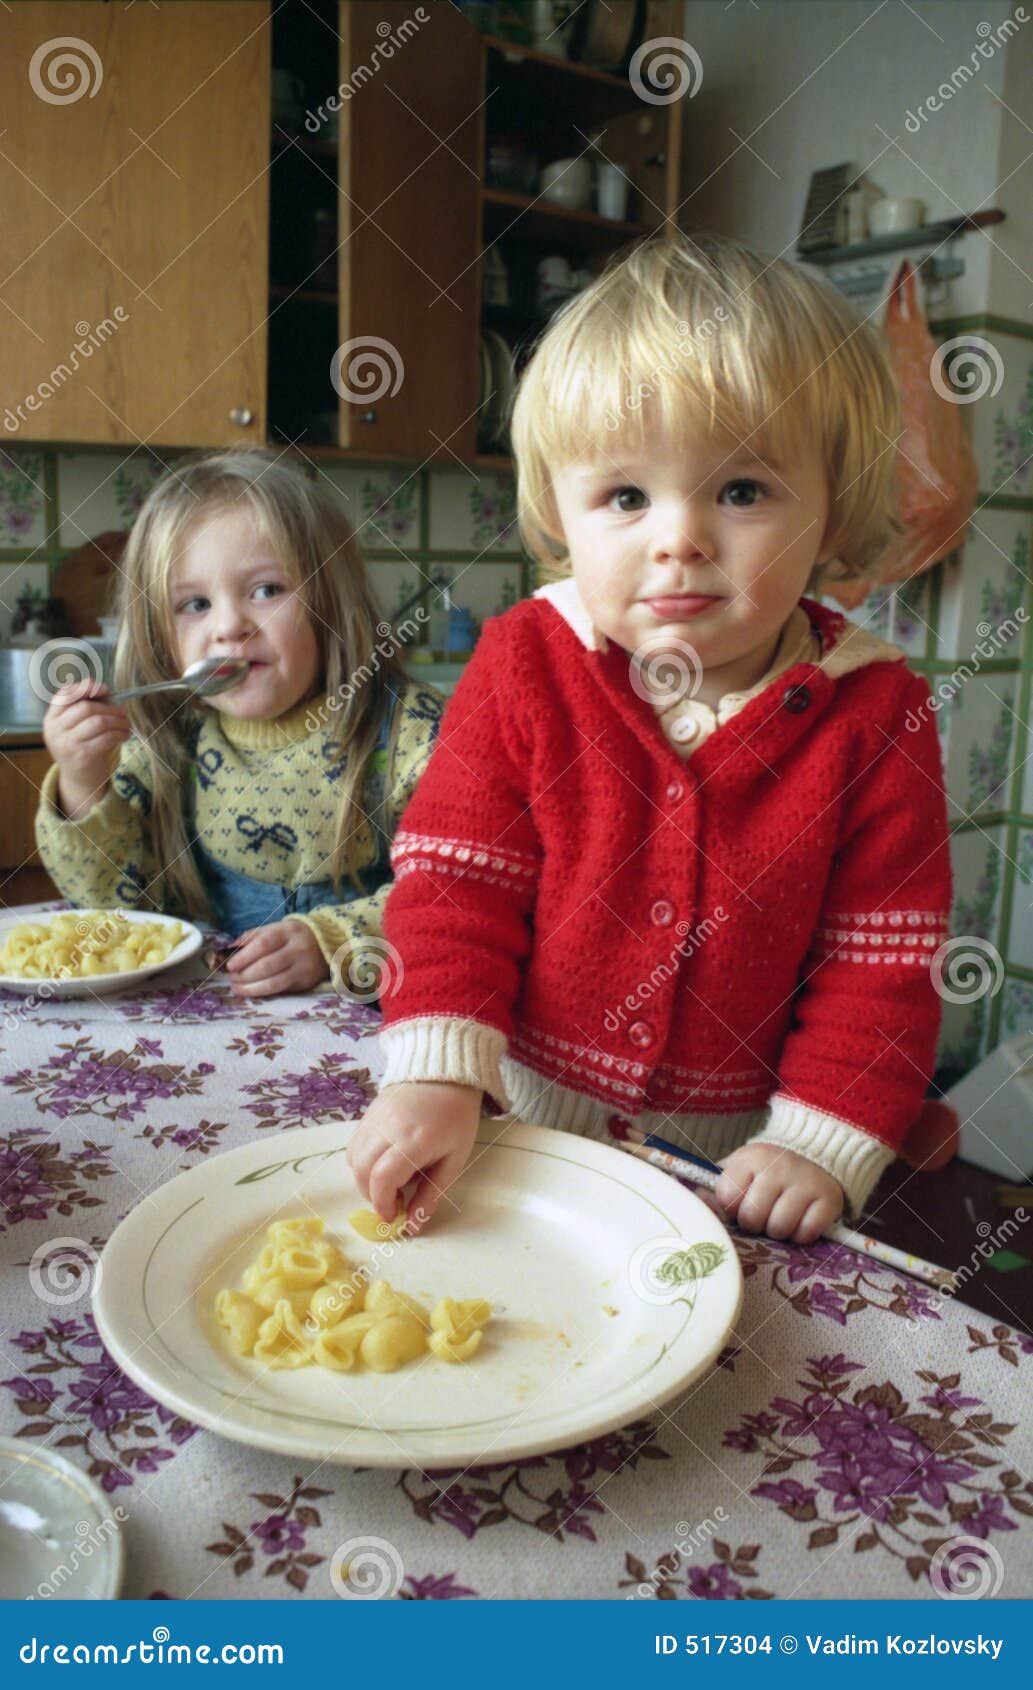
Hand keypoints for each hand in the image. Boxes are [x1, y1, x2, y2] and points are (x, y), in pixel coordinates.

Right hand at [42, 679, 131, 819]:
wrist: (79, 780)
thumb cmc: (81, 747)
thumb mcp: (76, 727)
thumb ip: (85, 708)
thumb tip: (103, 689)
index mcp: (51, 719)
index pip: (64, 695)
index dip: (85, 688)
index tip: (104, 689)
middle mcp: (55, 731)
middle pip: (86, 707)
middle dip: (109, 708)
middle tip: (123, 713)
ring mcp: (67, 744)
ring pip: (98, 721)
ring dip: (118, 720)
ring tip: (126, 724)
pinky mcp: (82, 756)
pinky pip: (107, 737)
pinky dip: (120, 733)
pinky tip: (125, 735)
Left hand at [225, 918, 327, 996]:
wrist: (325, 944)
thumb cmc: (291, 937)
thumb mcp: (274, 929)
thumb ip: (251, 937)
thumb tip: (227, 950)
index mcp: (288, 931)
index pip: (263, 944)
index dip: (244, 956)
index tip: (230, 965)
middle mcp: (298, 949)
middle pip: (267, 965)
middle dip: (245, 975)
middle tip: (232, 978)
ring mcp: (304, 968)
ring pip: (274, 983)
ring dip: (251, 988)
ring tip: (237, 988)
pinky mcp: (306, 983)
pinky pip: (281, 991)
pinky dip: (263, 993)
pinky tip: (251, 991)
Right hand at [347, 1082, 482, 1230]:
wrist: (446, 1074)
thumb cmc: (456, 1119)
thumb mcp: (454, 1160)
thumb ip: (431, 1194)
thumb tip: (411, 1225)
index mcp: (414, 1141)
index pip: (382, 1179)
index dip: (382, 1203)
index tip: (392, 1216)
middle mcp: (387, 1129)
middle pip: (361, 1172)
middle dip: (372, 1196)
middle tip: (394, 1201)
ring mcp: (374, 1119)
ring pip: (352, 1160)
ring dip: (364, 1181)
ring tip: (390, 1183)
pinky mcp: (367, 1114)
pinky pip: (354, 1145)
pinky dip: (361, 1162)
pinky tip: (382, 1163)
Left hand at [714, 1143, 843, 1243]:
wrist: (814, 1156)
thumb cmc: (767, 1172)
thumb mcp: (738, 1171)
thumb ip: (714, 1189)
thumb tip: (697, 1207)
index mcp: (751, 1157)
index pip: (726, 1197)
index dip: (730, 1208)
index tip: (739, 1202)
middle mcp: (779, 1166)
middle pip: (752, 1217)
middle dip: (753, 1223)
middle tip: (761, 1214)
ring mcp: (806, 1182)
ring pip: (779, 1228)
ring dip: (777, 1231)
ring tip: (779, 1217)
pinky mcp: (829, 1199)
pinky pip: (807, 1234)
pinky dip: (801, 1235)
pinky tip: (800, 1221)